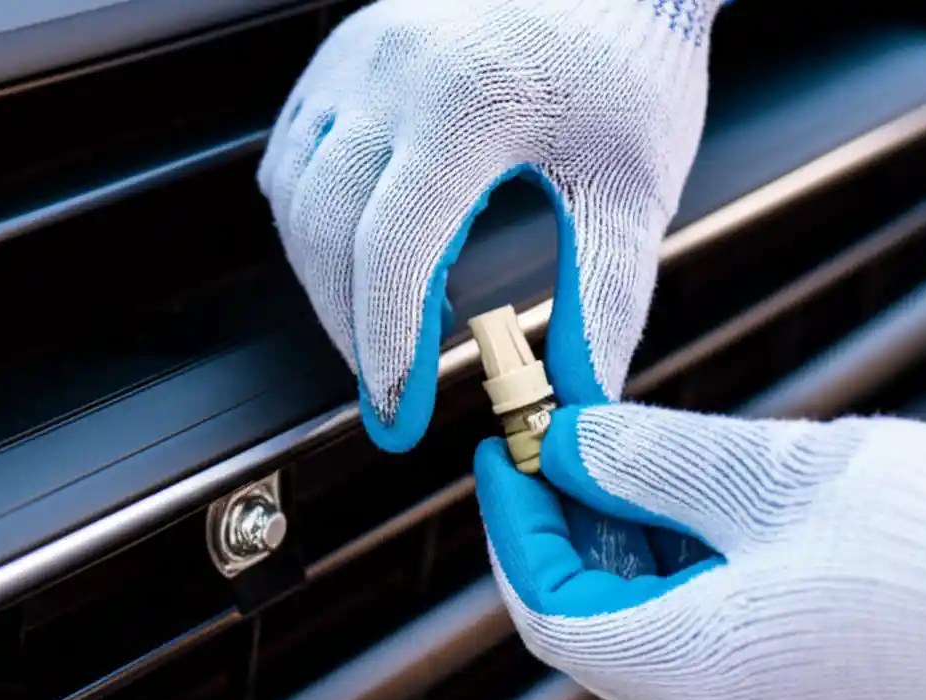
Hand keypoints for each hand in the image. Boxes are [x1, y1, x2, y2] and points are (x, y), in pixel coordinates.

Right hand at [257, 0, 719, 450]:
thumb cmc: (629, 67)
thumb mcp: (631, 189)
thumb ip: (603, 300)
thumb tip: (577, 397)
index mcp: (469, 101)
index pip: (395, 250)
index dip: (388, 348)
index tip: (398, 416)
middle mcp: (393, 71)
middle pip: (326, 232)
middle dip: (350, 328)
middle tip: (388, 388)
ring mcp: (357, 58)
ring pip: (295, 198)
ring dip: (324, 279)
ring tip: (378, 326)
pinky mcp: (343, 58)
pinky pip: (294, 156)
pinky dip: (312, 222)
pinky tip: (358, 253)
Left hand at [476, 403, 925, 699]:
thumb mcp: (776, 484)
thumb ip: (653, 460)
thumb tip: (569, 441)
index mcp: (680, 666)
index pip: (544, 602)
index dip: (512, 520)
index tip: (504, 449)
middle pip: (593, 608)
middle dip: (571, 514)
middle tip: (569, 432)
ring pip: (653, 612)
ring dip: (632, 528)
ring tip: (637, 448)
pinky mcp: (801, 686)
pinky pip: (712, 622)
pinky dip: (692, 556)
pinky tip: (708, 496)